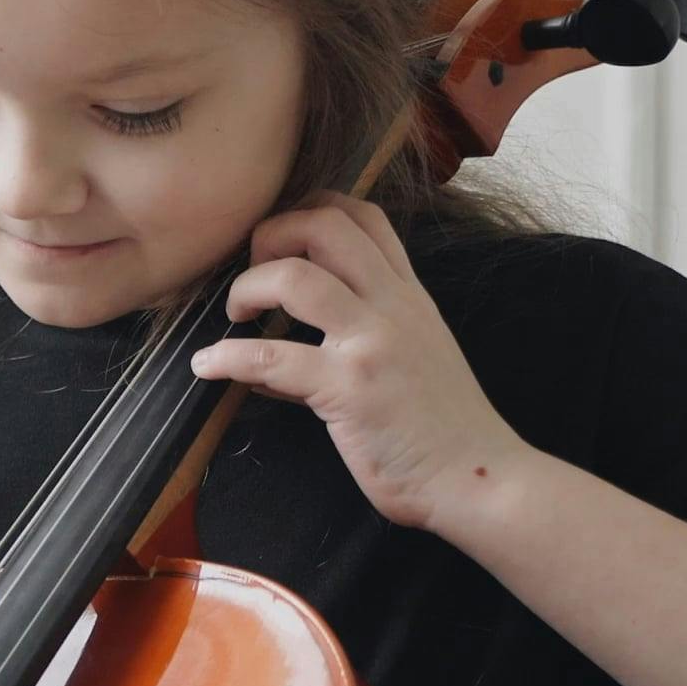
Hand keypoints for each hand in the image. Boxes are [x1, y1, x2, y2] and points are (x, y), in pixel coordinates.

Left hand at [188, 197, 533, 534]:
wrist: (478, 475)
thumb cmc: (442, 428)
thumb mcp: (410, 360)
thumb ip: (350, 343)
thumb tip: (273, 356)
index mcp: (409, 294)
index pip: (363, 217)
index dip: (310, 211)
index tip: (280, 244)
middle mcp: (393, 305)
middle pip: (325, 225)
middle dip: (272, 233)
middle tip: (252, 272)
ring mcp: (372, 342)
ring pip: (295, 278)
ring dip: (247, 287)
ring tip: (235, 315)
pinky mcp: (349, 388)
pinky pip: (270, 358)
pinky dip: (227, 356)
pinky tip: (208, 366)